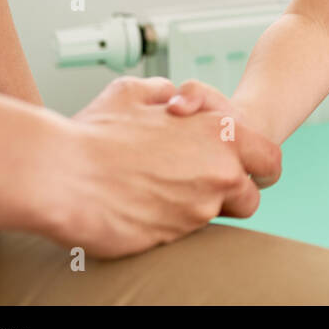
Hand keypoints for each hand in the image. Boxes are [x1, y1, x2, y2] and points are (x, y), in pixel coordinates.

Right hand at [48, 76, 281, 258]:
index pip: (269, 158)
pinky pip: (183, 234)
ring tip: (163, 194)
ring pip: (215, 217)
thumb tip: (169, 94)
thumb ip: (163, 91)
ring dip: (198, 209)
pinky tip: (141, 207)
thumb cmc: (93, 132)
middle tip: (203, 185)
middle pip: (250, 197)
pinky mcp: (173, 237)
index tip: (247, 168)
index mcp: (220, 134)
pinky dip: (169, 223)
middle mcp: (219, 172)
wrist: (58, 176)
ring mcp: (198, 209)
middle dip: (233, 194)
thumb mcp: (133, 92)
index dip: (259, 165)